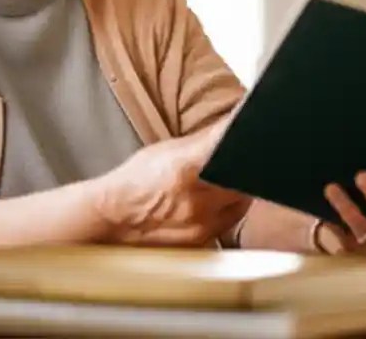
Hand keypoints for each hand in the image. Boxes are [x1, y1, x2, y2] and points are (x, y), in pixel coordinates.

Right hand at [89, 128, 250, 246]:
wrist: (114, 219)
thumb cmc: (136, 182)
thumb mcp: (167, 150)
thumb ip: (204, 139)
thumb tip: (233, 124)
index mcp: (186, 169)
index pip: (230, 148)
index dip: (245, 137)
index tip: (250, 131)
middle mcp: (197, 200)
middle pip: (244, 178)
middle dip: (244, 167)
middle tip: (237, 159)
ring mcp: (202, 225)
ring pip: (242, 202)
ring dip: (239, 189)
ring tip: (220, 182)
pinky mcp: (203, 242)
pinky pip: (230, 222)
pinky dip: (228, 210)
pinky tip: (213, 203)